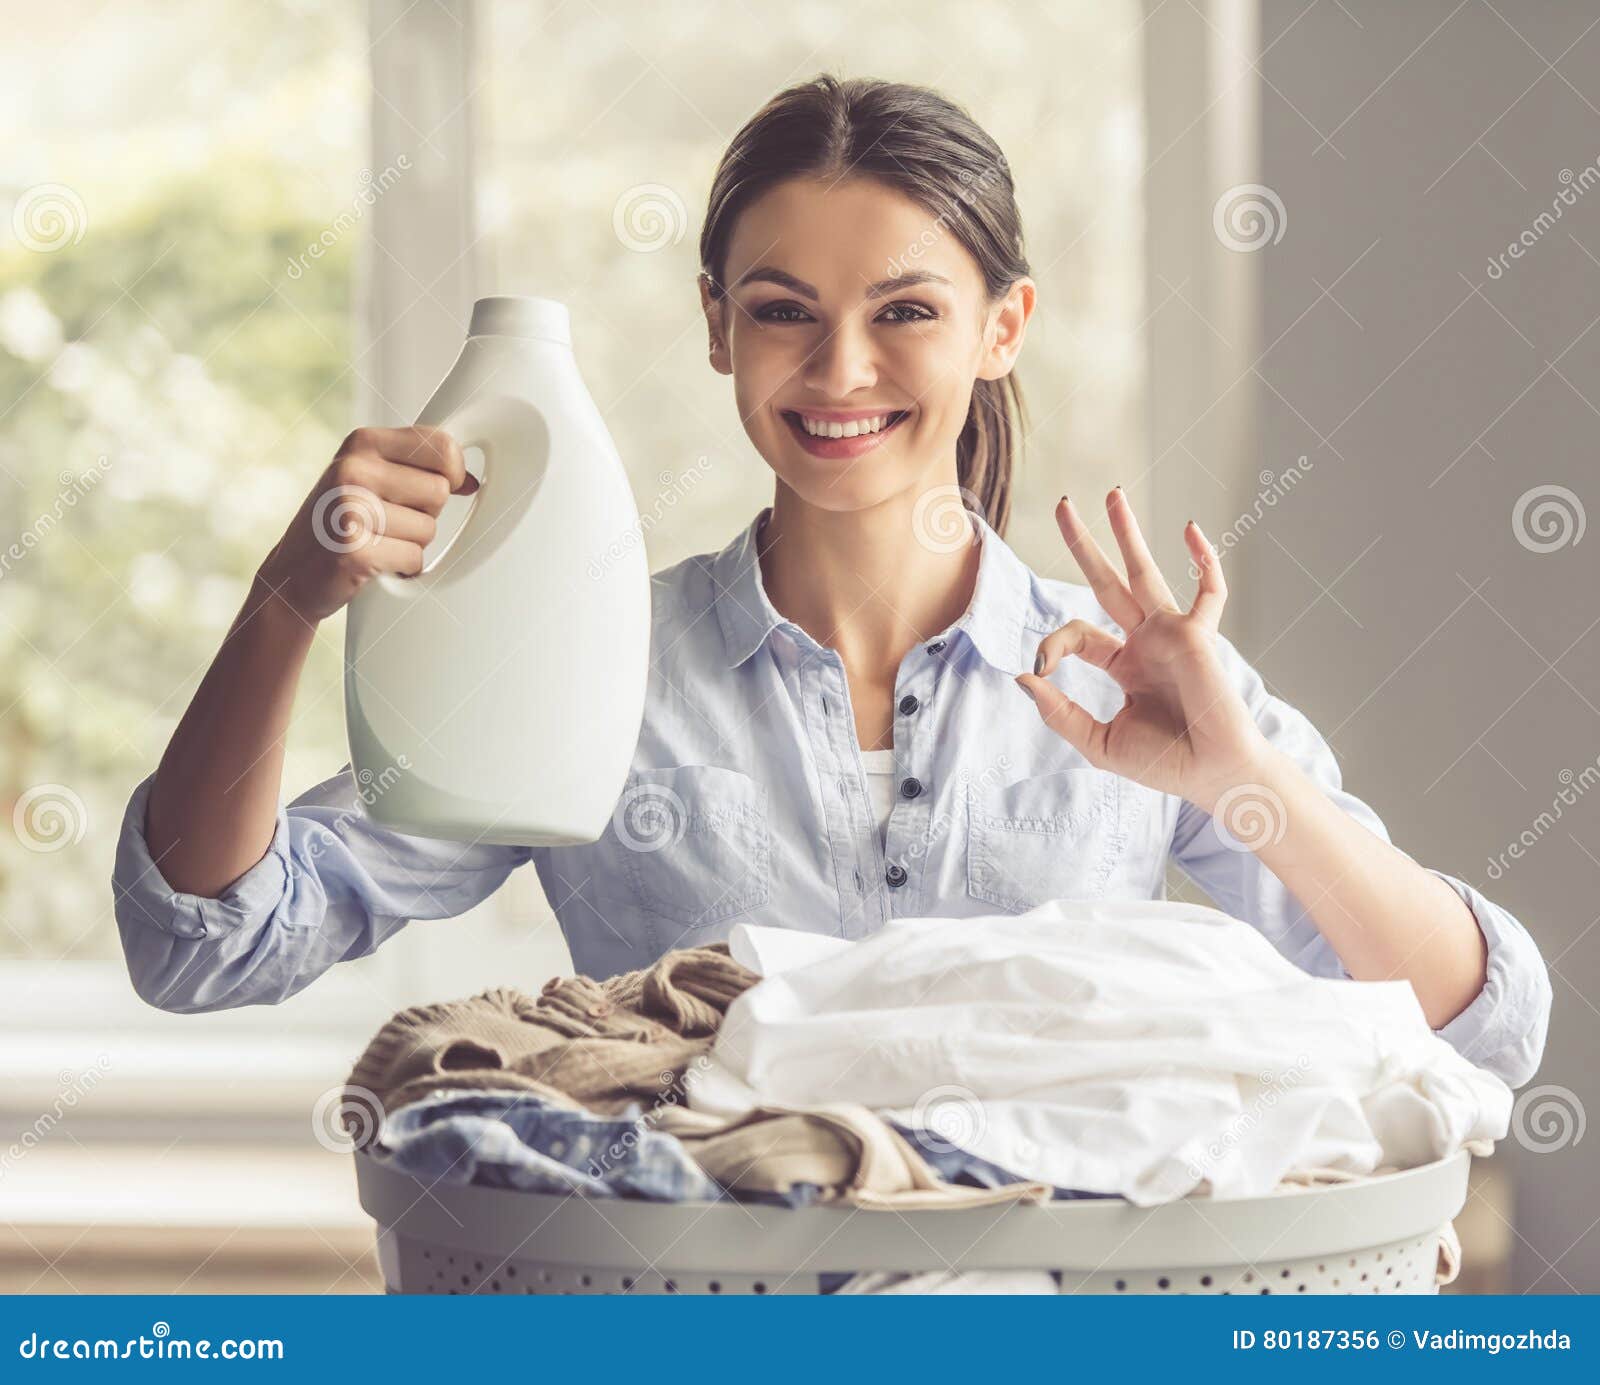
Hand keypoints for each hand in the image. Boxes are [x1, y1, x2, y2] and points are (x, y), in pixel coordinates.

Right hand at [256, 426, 478, 623]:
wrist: (292, 573)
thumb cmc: (340, 523)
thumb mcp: (370, 479)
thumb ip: (417, 469)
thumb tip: (472, 480)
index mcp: (362, 443)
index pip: (441, 446)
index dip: (454, 471)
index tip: (446, 484)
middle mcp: (353, 469)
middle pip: (440, 491)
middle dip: (424, 513)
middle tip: (387, 521)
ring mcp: (350, 508)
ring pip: (429, 529)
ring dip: (410, 543)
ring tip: (375, 541)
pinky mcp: (354, 550)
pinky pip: (414, 559)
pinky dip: (402, 568)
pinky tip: (372, 562)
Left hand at [1013, 489, 1270, 810]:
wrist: (1212, 777)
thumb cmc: (1164, 763)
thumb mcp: (1098, 743)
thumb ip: (1060, 713)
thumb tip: (1022, 676)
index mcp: (1124, 664)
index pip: (1078, 633)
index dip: (1052, 644)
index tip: (1039, 668)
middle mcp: (1147, 642)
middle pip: (1108, 581)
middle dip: (1085, 544)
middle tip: (1064, 505)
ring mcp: (1173, 635)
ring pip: (1146, 572)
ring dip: (1128, 532)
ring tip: (1112, 492)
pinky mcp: (1198, 636)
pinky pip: (1208, 591)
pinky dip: (1203, 560)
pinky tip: (1189, 529)